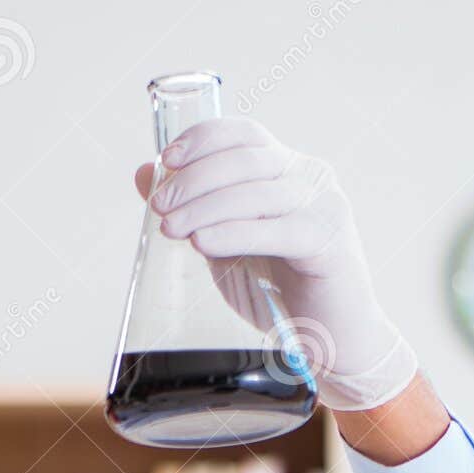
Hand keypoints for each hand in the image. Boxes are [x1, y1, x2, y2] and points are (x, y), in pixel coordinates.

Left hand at [134, 117, 415, 411]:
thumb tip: (145, 174)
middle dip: (196, 179)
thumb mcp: (224, 244)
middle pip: (247, 159)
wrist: (327, 336)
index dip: (205, 139)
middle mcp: (308, 178)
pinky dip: (236, 234)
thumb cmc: (275, 290)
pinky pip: (278, 231)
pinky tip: (204, 242)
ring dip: (207, 207)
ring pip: (258, 193)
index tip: (168, 159)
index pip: (245, 135)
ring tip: (172, 227)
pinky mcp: (328, 242)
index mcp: (284, 171)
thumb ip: (193, 210)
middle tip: (161, 205)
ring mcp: (323, 206)